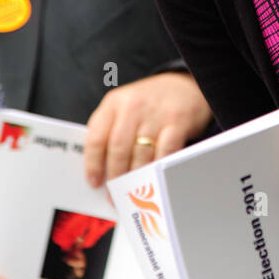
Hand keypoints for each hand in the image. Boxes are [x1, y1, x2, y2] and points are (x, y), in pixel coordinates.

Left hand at [85, 71, 212, 186]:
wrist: (185, 84)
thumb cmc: (150, 103)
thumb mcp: (125, 107)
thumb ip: (112, 130)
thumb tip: (103, 169)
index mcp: (113, 103)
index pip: (96, 137)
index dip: (93, 163)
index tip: (93, 182)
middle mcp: (132, 107)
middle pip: (118, 148)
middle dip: (115, 176)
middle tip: (114, 194)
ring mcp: (155, 114)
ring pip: (141, 154)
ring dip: (136, 178)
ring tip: (133, 192)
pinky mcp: (177, 122)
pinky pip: (164, 152)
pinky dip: (158, 168)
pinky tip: (154, 179)